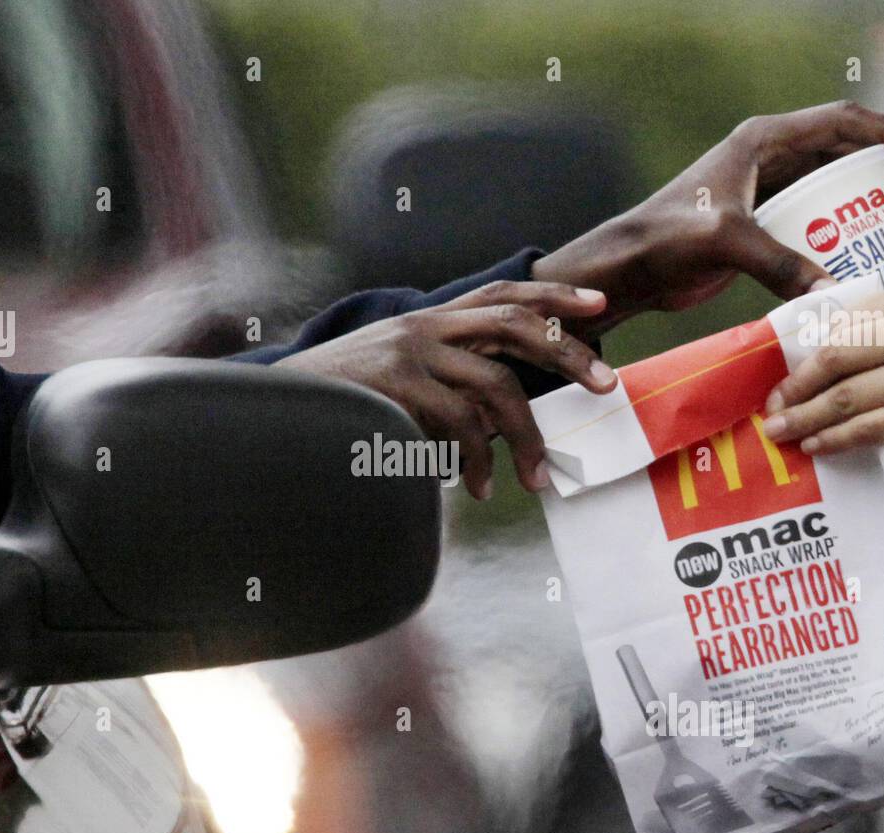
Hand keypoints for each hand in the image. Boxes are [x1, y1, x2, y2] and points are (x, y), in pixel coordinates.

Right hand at [277, 281, 613, 498]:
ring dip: (526, 436)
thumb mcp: (399, 377)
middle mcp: (426, 325)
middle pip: (515, 324)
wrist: (278, 407)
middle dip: (568, 352)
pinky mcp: (397, 386)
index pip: (503, 294)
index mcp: (431, 320)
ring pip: (495, 384)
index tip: (598, 305)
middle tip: (606, 384)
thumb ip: (446, 381)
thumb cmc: (346, 402)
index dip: (553, 295)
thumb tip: (502, 419)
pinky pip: (459, 423)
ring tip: (537, 477)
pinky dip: (479, 460)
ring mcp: (411, 352)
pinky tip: (482, 487)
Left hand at [533, 101, 883, 323]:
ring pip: (834, 188)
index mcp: (764, 139)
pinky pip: (816, 221)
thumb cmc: (666, 239)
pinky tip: (863, 260)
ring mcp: (767, 189)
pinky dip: (842, 235)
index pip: (845, 122)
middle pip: (849, 152)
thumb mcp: (726, 242)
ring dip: (870, 206)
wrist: (629, 268)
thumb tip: (830, 294)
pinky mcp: (762, 223)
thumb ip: (779, 263)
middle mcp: (770, 157)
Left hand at [761, 286, 883, 452]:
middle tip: (771, 410)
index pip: (839, 335)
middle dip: (795, 392)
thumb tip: (817, 339)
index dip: (804, 362)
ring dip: (804, 420)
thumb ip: (870, 315)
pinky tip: (814, 444)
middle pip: (835, 367)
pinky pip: (869, 431)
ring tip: (778, 433)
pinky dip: (835, 439)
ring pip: (846, 403)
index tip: (780, 379)